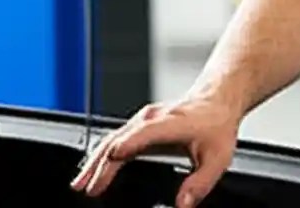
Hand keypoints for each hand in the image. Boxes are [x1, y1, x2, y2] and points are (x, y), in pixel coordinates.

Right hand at [70, 91, 241, 206]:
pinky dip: (101, 155)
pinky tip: (92, 170)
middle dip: (101, 163)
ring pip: (112, 138)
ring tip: (81, 183)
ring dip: (95, 160)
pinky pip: (114, 138)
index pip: (146, 132)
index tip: (114, 157)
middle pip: (120, 138)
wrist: (216, 100)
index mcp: (172, 122)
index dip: (129, 144)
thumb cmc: (216, 124)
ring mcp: (143, 120)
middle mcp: (152, 118)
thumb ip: (200, 182)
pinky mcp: (138, 124)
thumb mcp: (218, 157)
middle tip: (87, 187)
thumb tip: (183, 204)